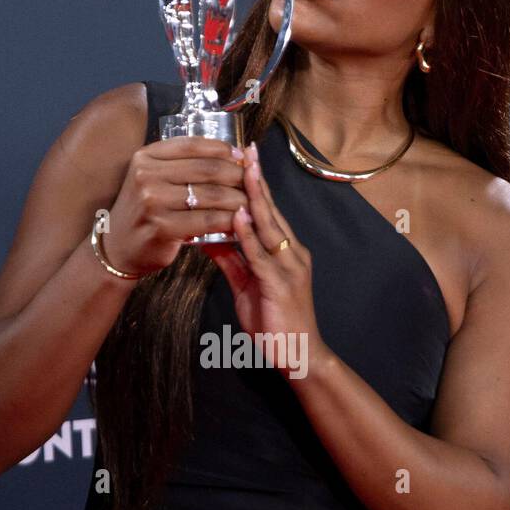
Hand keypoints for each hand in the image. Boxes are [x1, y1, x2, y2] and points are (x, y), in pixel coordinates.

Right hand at [101, 135, 247, 275]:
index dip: (222, 149)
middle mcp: (146, 175)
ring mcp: (153, 202)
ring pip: (211, 195)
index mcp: (146, 157)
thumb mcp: (151, 179)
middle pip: (206, 169)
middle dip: (236, 175)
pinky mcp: (162, 228)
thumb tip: (227, 154)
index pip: (192, 145)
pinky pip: (207, 220)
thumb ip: (179, 165)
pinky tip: (240, 222)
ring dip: (237, 199)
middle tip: (253, 182)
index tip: (242, 156)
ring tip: (252, 203)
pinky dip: (229, 221)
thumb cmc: (143, 212)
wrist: (117, 248)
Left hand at [202, 144, 330, 380]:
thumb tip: (209, 238)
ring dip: (254, 198)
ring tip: (241, 171)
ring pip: (269, 226)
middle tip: (244, 151)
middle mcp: (293, 253)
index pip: (270, 212)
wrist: (300, 358)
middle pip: (272, 210)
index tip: (243, 159)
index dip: (256, 185)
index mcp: (287, 252)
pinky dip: (250, 235)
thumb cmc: (275, 324)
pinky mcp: (281, 285)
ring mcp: (289, 268)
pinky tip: (239, 217)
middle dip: (256, 180)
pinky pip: (263, 255)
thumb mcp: (248, 288)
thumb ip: (233, 262)